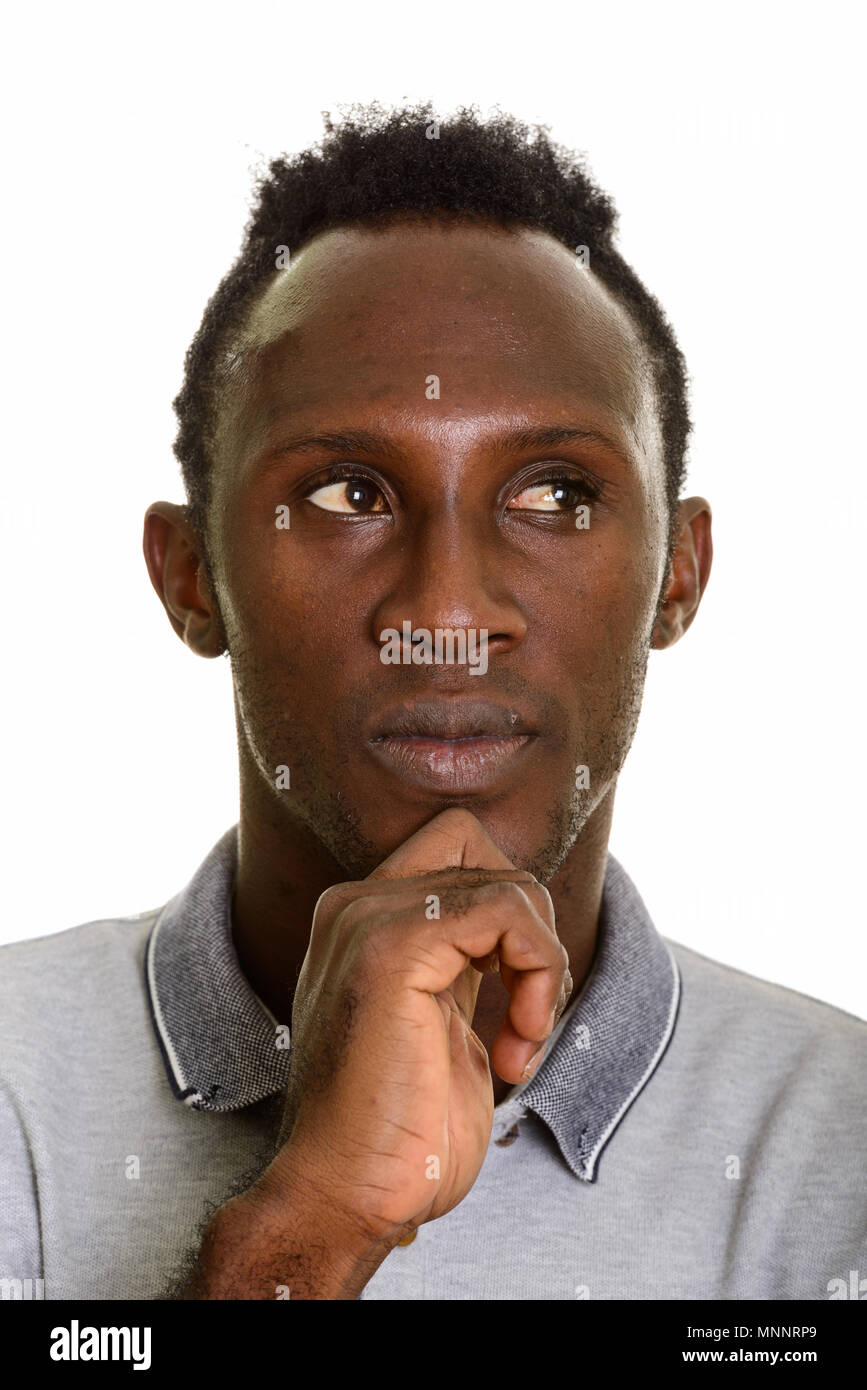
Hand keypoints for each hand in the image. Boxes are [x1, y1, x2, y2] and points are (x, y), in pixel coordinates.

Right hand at [259, 807, 570, 1247]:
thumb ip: (463, 962)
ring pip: (507, 884)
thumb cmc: (399, 1131)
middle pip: (484, 851)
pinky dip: (539, 974)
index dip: (508, 912)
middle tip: (527, 1013)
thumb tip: (520, 925)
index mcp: (361, 921)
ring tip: (521, 1041)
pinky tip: (516, 1044)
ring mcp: (368, 920)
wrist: (347, 1197)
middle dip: (529, 929)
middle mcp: (356, 906)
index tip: (515, 995)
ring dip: (543, 967)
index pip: (458, 850)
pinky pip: (506, 912)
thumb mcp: (441, 1022)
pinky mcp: (392, 947)